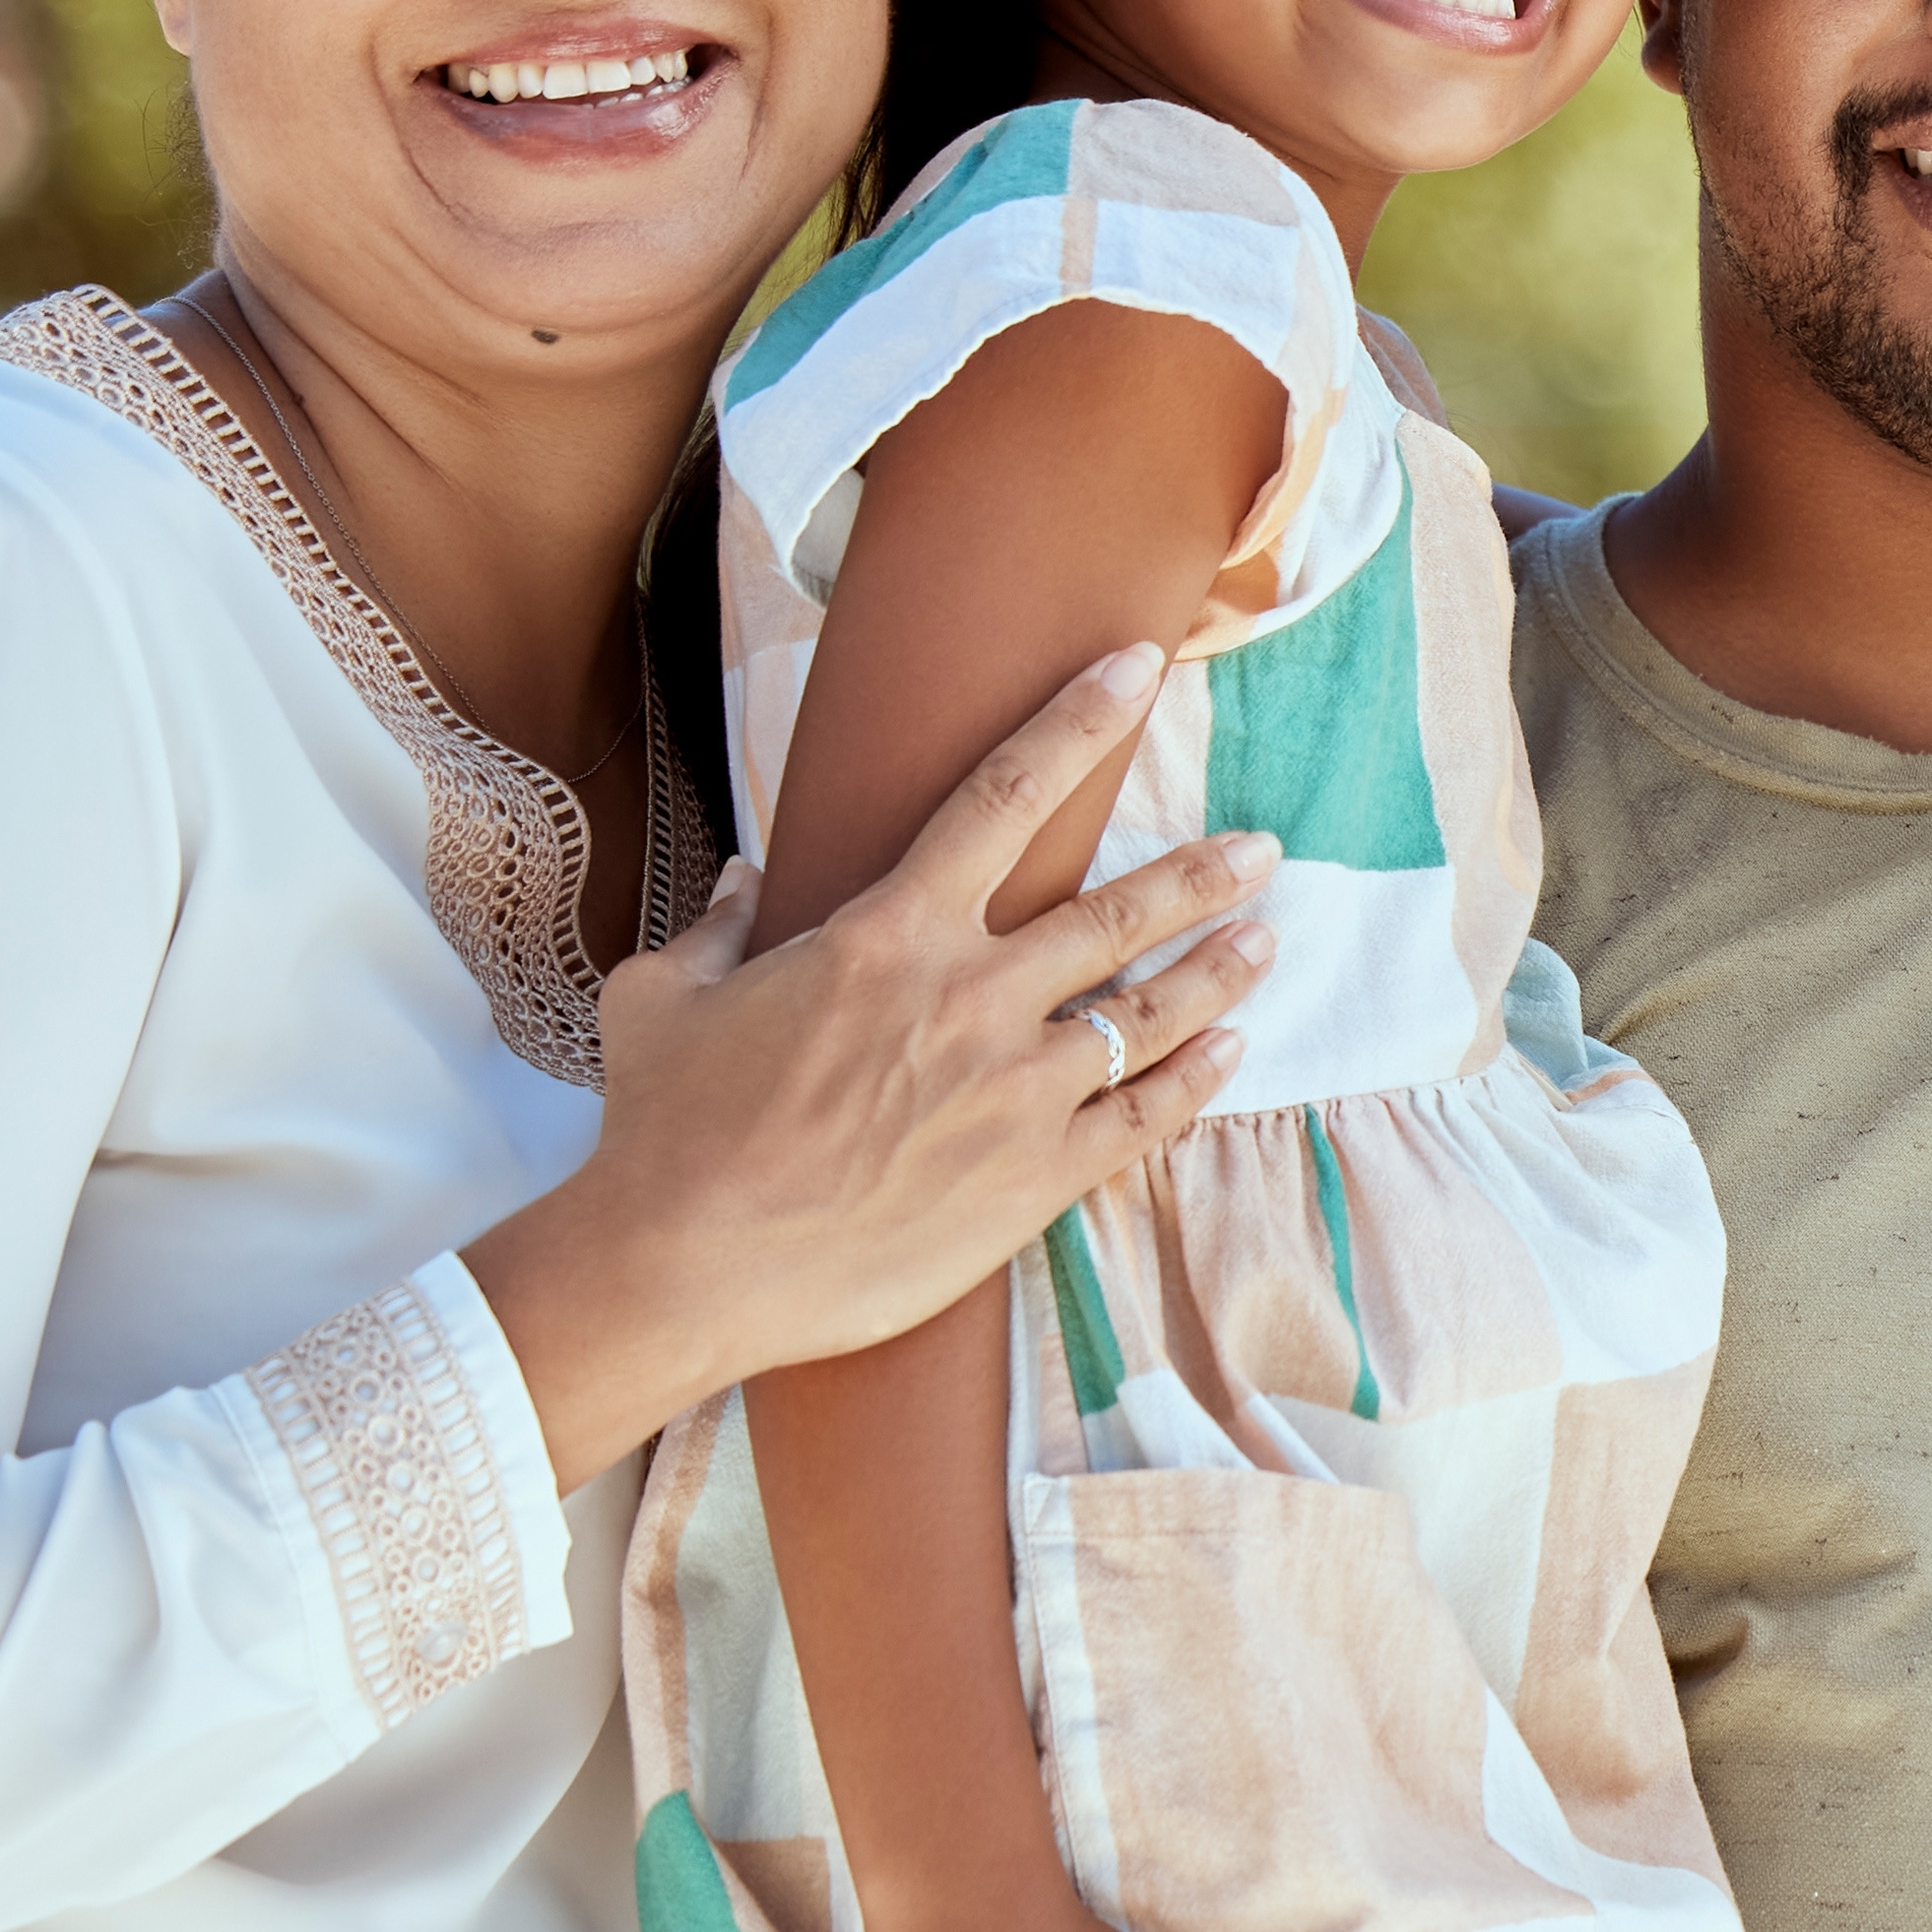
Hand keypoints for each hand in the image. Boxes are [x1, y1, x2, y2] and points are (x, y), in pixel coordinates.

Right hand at [478, 649, 1284, 1473]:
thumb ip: (719, 928)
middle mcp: (971, 996)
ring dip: (1217, 971)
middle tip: (1261, 849)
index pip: (1002, 796)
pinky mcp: (1036, 1177)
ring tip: (1264, 939)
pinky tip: (1230, 1052)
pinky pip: (1144, 1116)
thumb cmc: (667, 1128)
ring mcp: (1016, 1088)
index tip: (1136, 668)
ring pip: (1149, 1012)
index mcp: (888, 934)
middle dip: (1200, 874)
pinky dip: (1197, 1079)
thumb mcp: (666, 999)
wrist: (685, 1262)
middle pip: (1116, 912)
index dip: (1078, 722)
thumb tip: (745, 880)